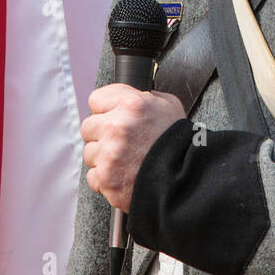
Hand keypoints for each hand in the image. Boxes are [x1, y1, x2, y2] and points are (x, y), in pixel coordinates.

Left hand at [82, 84, 186, 212]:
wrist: (186, 178)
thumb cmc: (178, 142)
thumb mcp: (168, 106)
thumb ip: (144, 97)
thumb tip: (128, 96)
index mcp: (131, 104)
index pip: (96, 99)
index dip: (106, 109)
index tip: (114, 117)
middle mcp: (117, 126)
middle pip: (88, 127)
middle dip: (102, 134)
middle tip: (122, 142)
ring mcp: (109, 153)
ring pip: (89, 152)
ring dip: (103, 157)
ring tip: (125, 161)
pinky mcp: (106, 177)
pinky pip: (93, 176)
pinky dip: (105, 178)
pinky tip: (123, 175)